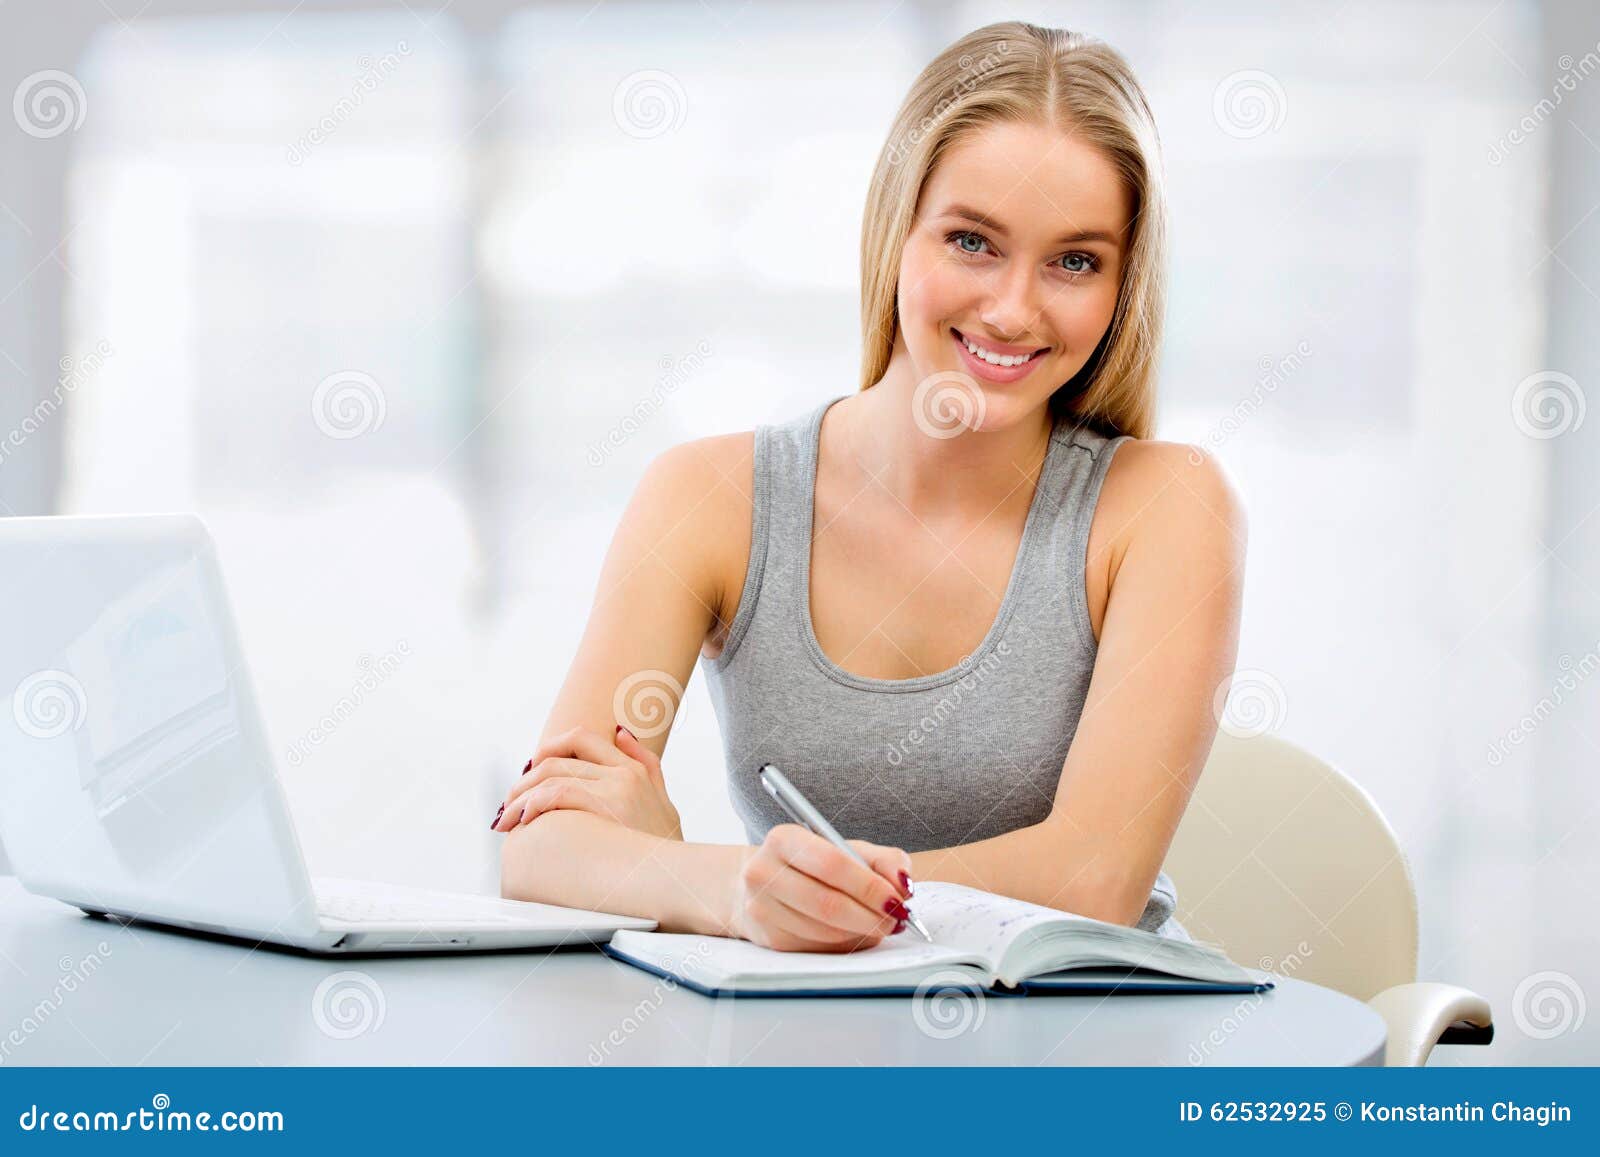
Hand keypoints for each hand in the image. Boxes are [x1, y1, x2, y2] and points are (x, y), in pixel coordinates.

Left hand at [491, 725, 683, 840]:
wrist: (681, 878)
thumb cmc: (667, 848)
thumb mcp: (663, 799)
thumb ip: (644, 764)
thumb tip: (620, 732)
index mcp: (634, 768)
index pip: (581, 737)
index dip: (548, 748)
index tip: (530, 769)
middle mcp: (624, 772)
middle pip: (558, 757)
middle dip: (525, 778)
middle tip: (510, 802)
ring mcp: (616, 788)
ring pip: (551, 774)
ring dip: (520, 795)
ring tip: (507, 818)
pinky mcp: (607, 807)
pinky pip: (556, 794)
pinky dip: (532, 804)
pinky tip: (522, 820)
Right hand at [729, 824, 913, 952]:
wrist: (766, 884)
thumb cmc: (814, 865)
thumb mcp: (848, 850)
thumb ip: (884, 861)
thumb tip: (904, 885)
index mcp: (784, 839)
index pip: (832, 864)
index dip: (869, 886)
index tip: (897, 899)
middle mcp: (764, 872)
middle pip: (827, 903)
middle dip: (870, 916)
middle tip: (896, 920)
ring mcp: (762, 909)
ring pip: (825, 931)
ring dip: (861, 932)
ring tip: (879, 924)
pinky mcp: (770, 939)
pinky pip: (819, 948)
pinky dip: (846, 943)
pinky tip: (855, 932)